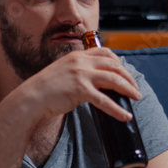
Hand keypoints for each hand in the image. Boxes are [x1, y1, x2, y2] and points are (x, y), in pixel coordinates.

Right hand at [21, 48, 140, 122]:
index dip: (118, 61)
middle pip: (113, 65)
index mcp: (77, 55)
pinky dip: (117, 109)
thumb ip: (77, 72)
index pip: (105, 52)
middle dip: (128, 76)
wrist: (31, 97)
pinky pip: (104, 100)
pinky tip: (125, 116)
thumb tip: (93, 83)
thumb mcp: (63, 71)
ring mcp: (81, 75)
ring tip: (136, 97)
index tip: (124, 71)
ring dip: (128, 89)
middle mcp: (81, 61)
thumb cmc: (46, 89)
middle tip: (134, 88)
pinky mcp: (80, 89)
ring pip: (114, 79)